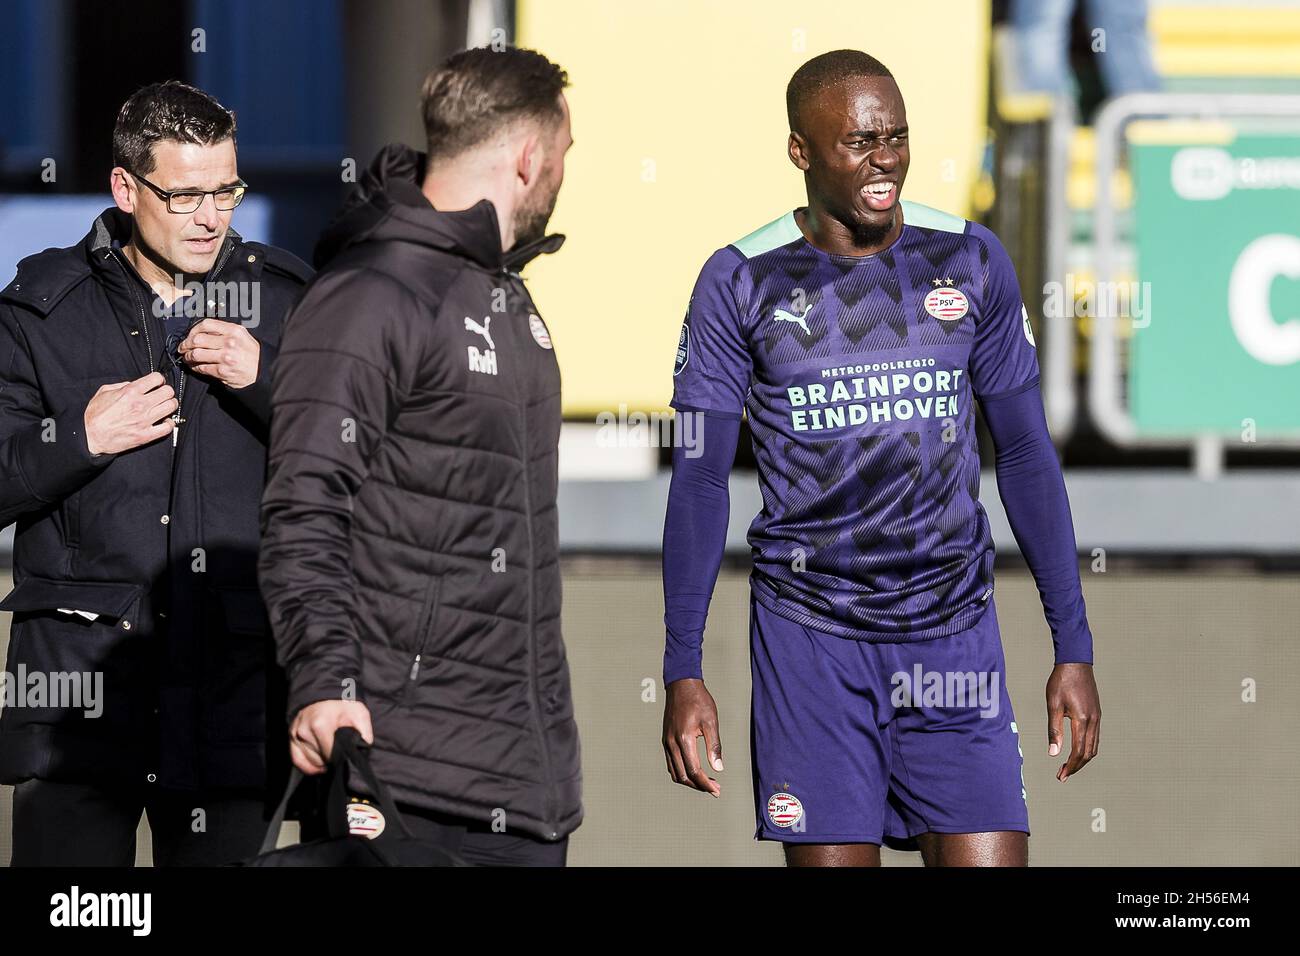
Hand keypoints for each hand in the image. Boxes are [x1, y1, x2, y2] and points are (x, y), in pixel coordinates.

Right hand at [83, 371, 176, 454]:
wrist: (90, 436)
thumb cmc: (95, 415)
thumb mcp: (104, 392)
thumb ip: (122, 385)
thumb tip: (134, 384)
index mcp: (130, 392)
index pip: (157, 378)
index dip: (159, 379)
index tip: (158, 383)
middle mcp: (140, 405)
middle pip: (168, 392)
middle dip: (167, 391)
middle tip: (163, 395)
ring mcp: (144, 420)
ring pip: (171, 407)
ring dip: (170, 405)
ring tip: (165, 407)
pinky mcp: (146, 435)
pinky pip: (167, 428)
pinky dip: (169, 423)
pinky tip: (165, 421)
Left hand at [178, 318, 259, 387]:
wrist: (263, 372)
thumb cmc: (253, 354)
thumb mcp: (243, 336)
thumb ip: (225, 331)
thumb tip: (203, 331)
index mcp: (234, 331)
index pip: (206, 324)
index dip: (193, 330)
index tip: (190, 335)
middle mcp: (229, 342)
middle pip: (197, 339)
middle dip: (186, 344)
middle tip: (183, 348)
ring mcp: (225, 357)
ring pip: (196, 354)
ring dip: (188, 357)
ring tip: (187, 358)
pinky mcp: (223, 371)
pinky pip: (202, 368)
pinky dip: (195, 367)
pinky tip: (195, 367)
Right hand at [289, 700, 373, 774]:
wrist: (326, 692)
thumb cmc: (344, 705)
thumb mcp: (360, 714)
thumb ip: (363, 735)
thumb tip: (360, 754)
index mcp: (321, 725)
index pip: (331, 757)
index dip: (341, 760)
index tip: (346, 756)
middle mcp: (304, 731)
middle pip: (321, 760)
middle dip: (332, 760)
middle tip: (341, 751)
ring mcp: (295, 734)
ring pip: (311, 762)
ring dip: (322, 761)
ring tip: (331, 750)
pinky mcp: (291, 736)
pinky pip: (298, 760)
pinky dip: (308, 765)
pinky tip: (319, 764)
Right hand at [662, 678, 722, 796]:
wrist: (681, 685)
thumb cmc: (699, 700)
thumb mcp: (711, 721)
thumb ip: (714, 746)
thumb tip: (718, 768)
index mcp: (683, 739)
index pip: (693, 771)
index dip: (705, 784)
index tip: (717, 790)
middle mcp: (671, 743)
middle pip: (683, 776)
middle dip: (699, 786)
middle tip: (715, 789)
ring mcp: (666, 742)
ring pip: (675, 772)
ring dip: (690, 781)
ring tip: (706, 782)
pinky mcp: (665, 740)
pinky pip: (671, 763)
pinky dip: (682, 772)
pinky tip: (694, 771)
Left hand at [1046, 663, 1100, 780]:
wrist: (1075, 662)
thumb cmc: (1061, 681)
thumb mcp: (1053, 705)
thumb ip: (1053, 730)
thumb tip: (1053, 753)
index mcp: (1082, 720)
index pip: (1079, 751)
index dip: (1070, 766)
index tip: (1061, 776)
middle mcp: (1093, 721)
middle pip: (1089, 753)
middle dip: (1076, 766)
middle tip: (1062, 775)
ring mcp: (1097, 717)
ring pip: (1094, 746)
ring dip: (1083, 759)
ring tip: (1069, 766)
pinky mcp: (1097, 713)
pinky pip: (1095, 737)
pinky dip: (1087, 748)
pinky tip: (1077, 750)